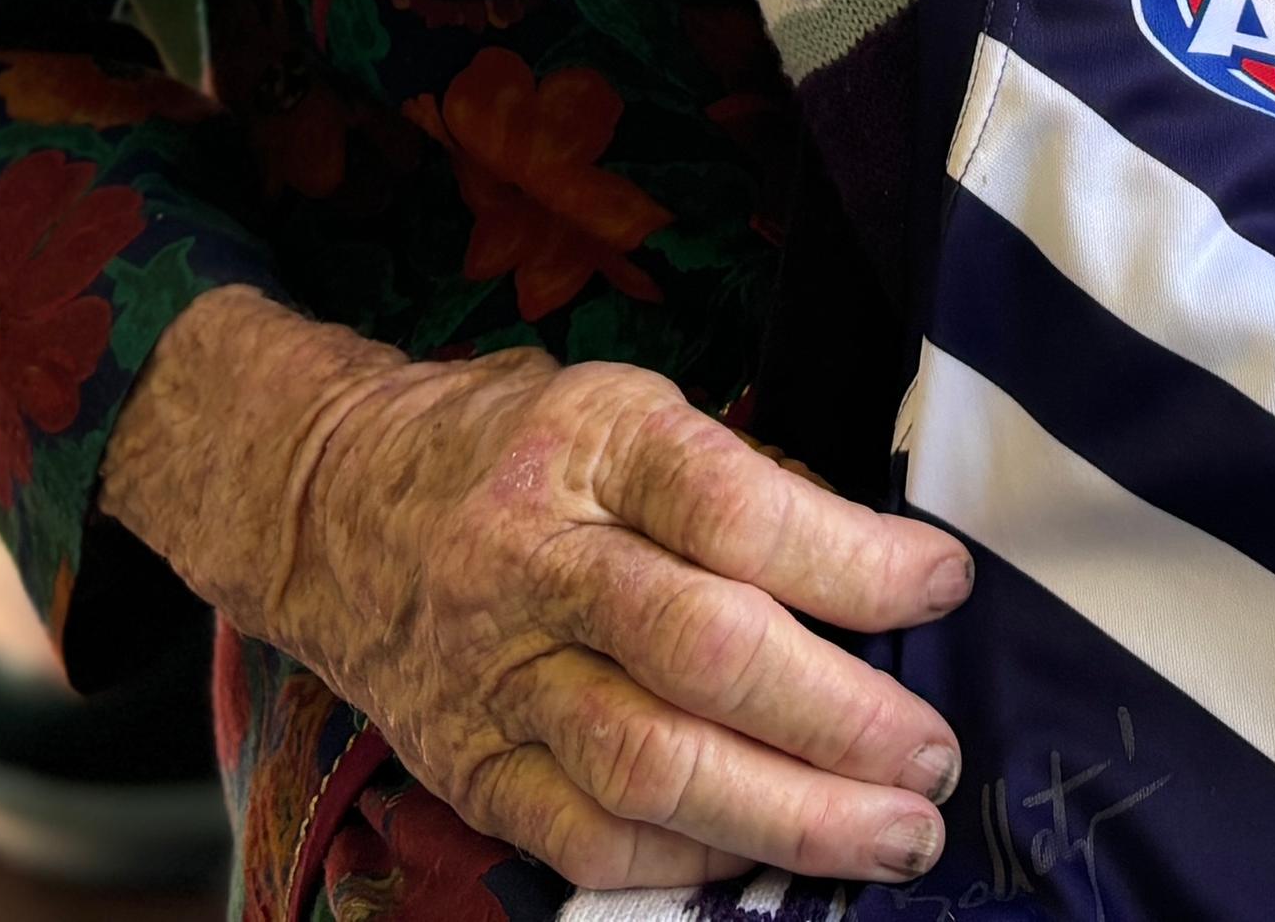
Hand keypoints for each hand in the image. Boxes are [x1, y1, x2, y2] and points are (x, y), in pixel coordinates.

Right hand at [107, 291, 968, 888]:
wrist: (328, 503)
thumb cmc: (520, 448)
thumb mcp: (627, 410)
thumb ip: (743, 485)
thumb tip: (887, 575)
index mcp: (590, 445)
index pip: (735, 511)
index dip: (854, 560)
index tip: (946, 586)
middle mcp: (534, 560)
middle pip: (701, 651)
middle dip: (841, 718)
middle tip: (935, 760)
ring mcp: (491, 674)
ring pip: (649, 766)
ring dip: (788, 817)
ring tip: (893, 835)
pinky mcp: (466, 766)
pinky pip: (587, 839)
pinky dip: (691, 863)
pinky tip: (768, 860)